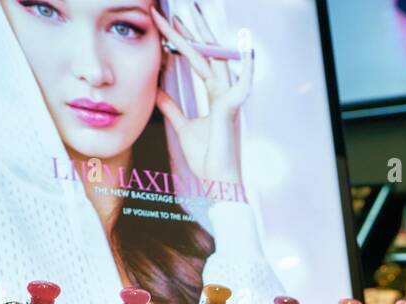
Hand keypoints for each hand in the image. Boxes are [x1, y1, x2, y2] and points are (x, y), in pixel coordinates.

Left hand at [152, 4, 253, 192]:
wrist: (218, 183)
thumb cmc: (207, 159)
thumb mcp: (183, 127)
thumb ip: (173, 108)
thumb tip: (158, 91)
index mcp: (216, 96)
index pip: (198, 60)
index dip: (181, 41)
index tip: (166, 23)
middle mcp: (226, 93)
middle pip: (209, 53)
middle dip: (193, 29)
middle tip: (180, 7)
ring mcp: (231, 100)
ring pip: (216, 60)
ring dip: (203, 36)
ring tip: (189, 14)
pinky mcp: (232, 109)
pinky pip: (241, 83)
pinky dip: (247, 65)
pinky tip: (246, 46)